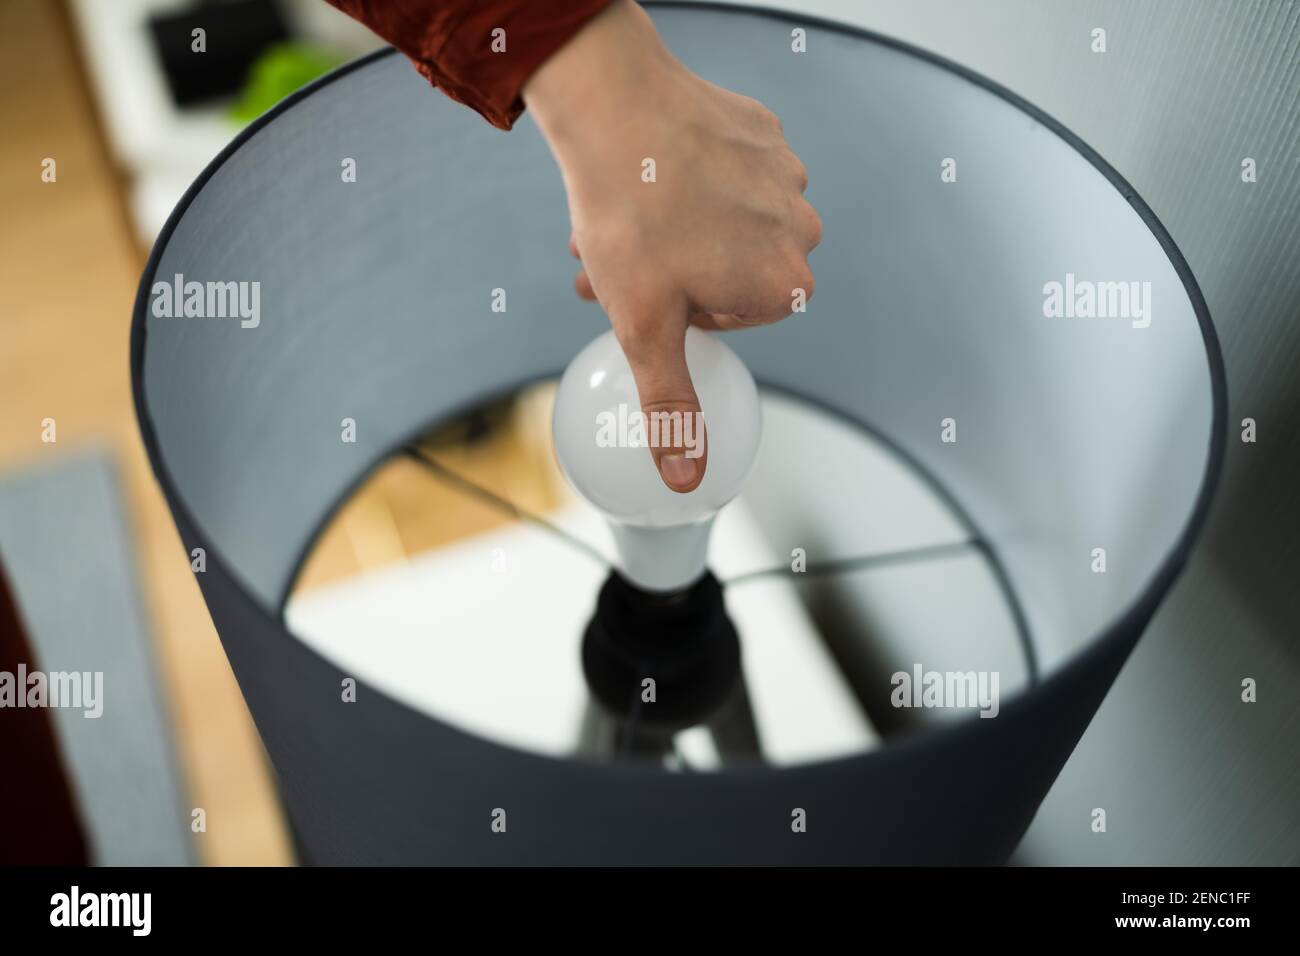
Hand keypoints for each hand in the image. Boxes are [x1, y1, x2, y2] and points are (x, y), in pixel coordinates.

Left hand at [524, 0, 819, 491]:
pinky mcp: (764, 132)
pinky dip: (694, 177)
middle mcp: (802, 229)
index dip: (684, 309)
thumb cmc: (632, 221)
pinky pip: (731, 171)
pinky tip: (657, 168)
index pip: (735, 319)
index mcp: (786, 286)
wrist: (614, 108)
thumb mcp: (645, 330)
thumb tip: (688, 481)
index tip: (651, 288)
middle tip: (627, 257)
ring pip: (731, 220)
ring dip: (684, 225)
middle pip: (736, 271)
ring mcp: (787, 174)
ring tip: (632, 212)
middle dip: (681, 270)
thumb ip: (672, 407)